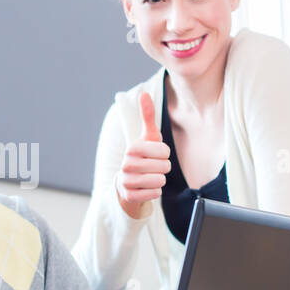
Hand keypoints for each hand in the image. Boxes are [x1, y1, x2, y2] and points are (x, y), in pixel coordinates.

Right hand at [115, 91, 171, 219]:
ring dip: (159, 180)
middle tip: (152, 167)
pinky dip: (154, 192)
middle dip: (162, 168)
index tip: (156, 154)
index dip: (164, 154)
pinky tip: (145, 188)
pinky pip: (155, 194)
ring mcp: (126, 181)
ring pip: (160, 181)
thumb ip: (147, 115)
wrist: (127, 182)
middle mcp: (126, 164)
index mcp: (132, 148)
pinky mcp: (129, 196)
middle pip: (164, 167)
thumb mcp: (147, 137)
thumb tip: (144, 93)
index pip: (164, 151)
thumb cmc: (143, 156)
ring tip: (150, 177)